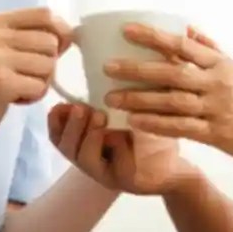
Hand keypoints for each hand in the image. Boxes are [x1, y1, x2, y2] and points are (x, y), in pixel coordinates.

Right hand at [0, 8, 72, 140]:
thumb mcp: (4, 47)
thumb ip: (31, 35)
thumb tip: (70, 34)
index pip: (45, 14)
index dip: (61, 32)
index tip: (57, 49)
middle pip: (51, 43)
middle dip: (47, 64)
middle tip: (25, 76)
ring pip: (49, 66)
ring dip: (41, 82)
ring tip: (19, 87)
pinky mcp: (0, 82)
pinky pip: (40, 86)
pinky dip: (34, 97)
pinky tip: (14, 98)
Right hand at [48, 103, 195, 195]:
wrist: (176, 164)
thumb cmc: (150, 131)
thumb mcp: (130, 109)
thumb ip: (116, 92)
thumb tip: (107, 48)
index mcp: (85, 140)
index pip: (58, 132)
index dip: (56, 118)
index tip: (63, 102)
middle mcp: (89, 158)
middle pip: (65, 145)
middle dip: (70, 125)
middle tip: (81, 107)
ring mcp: (105, 172)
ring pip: (83, 158)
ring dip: (88, 136)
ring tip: (98, 116)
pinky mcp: (124, 183)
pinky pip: (112, 168)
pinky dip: (115, 150)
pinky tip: (119, 136)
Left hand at [103, 25, 232, 163]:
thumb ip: (208, 48)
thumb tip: (185, 27)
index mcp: (218, 63)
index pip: (182, 44)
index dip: (153, 37)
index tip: (126, 31)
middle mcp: (216, 83)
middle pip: (171, 72)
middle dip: (137, 69)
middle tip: (107, 68)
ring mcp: (215, 109)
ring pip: (172, 101)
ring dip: (139, 100)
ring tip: (112, 99)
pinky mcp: (215, 134)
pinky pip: (181, 128)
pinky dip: (157, 125)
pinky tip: (134, 122)